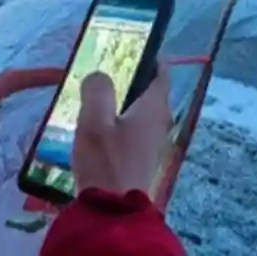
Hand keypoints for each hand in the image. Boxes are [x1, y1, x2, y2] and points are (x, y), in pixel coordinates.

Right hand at [72, 64, 173, 196]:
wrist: (112, 209)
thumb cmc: (107, 160)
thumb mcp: (95, 119)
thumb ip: (97, 90)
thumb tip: (99, 75)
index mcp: (154, 107)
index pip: (161, 74)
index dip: (152, 58)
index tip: (135, 47)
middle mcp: (160, 122)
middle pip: (151, 92)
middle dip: (133, 79)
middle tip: (107, 69)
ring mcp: (153, 142)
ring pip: (141, 112)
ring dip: (124, 102)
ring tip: (98, 96)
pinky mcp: (141, 158)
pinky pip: (134, 129)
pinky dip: (121, 121)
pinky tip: (99, 125)